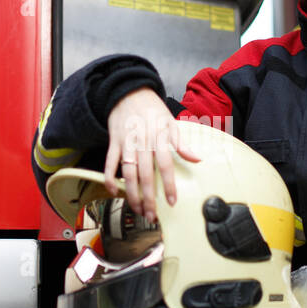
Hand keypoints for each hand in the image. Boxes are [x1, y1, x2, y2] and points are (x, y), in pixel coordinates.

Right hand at [102, 88, 200, 222]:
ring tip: (136, 209)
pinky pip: (110, 163)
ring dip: (131, 193)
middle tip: (151, 215)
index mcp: (158, 137)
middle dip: (148, 197)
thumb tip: (197, 159)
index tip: (171, 201)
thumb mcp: (170, 122)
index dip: (169, 185)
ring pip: (128, 173)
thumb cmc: (152, 109)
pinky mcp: (113, 142)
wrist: (128, 92)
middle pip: (146, 174)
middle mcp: (142, 142)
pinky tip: (114, 191)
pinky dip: (110, 178)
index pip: (166, 165)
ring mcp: (126, 143)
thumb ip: (181, 143)